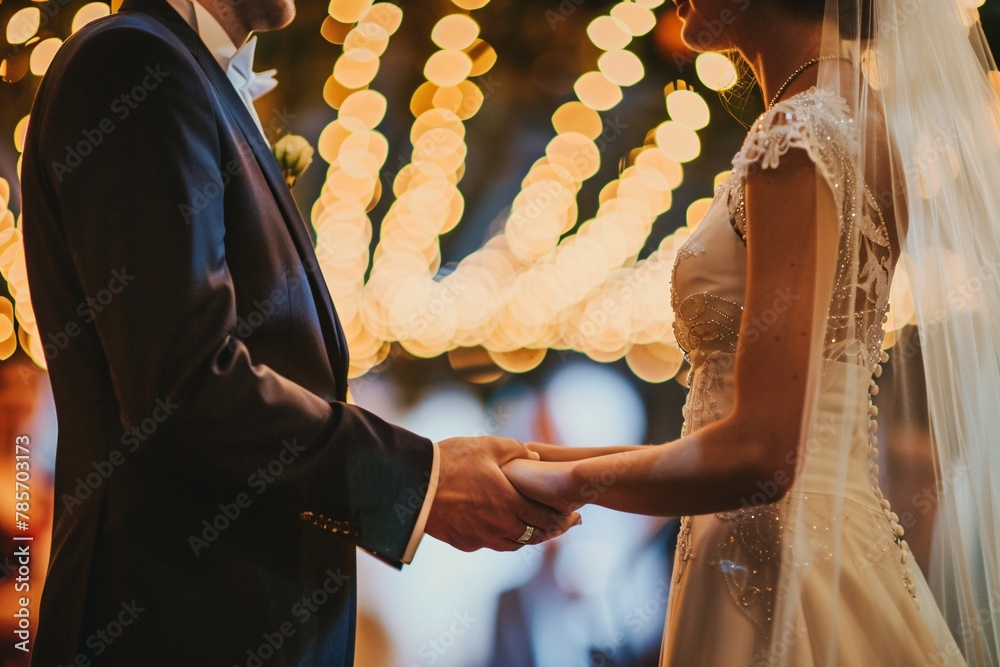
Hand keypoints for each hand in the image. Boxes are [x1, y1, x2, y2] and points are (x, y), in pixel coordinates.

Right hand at [425, 436, 581, 551]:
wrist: (412, 484)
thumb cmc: (451, 460)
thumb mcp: (487, 446)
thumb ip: (517, 451)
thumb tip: (537, 458)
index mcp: (509, 503)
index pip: (546, 518)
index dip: (562, 517)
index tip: (572, 513)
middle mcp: (498, 526)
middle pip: (534, 536)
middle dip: (551, 529)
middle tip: (564, 524)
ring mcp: (481, 538)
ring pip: (514, 544)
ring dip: (528, 536)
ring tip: (537, 528)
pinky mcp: (464, 543)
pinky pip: (491, 544)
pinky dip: (503, 538)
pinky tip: (505, 528)